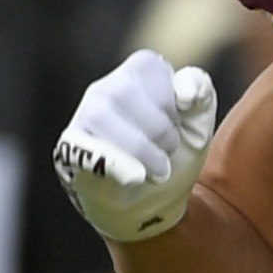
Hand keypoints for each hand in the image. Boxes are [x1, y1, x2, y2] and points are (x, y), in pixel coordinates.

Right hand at [55, 50, 218, 243]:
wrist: (153, 204)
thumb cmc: (173, 156)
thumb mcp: (198, 124)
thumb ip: (200, 94)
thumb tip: (186, 93)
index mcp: (137, 73)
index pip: (150, 68)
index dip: (171, 101)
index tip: (177, 124)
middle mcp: (105, 88)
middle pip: (124, 91)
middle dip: (157, 128)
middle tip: (169, 150)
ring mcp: (84, 117)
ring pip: (101, 116)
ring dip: (139, 149)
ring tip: (157, 169)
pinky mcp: (72, 148)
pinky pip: (86, 147)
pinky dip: (115, 164)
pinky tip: (135, 178)